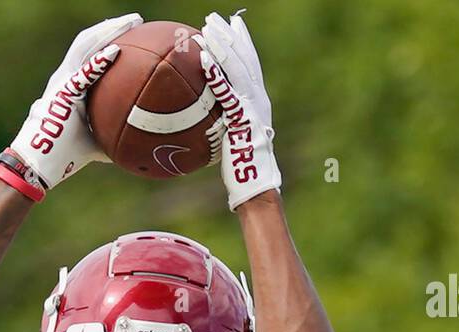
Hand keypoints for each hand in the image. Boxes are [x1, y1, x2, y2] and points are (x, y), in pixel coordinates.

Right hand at [8, 13, 141, 189]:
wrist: (38, 165)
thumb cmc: (65, 156)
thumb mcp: (97, 143)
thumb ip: (114, 136)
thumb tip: (139, 145)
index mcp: (71, 85)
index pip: (90, 52)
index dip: (108, 38)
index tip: (130, 32)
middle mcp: (65, 77)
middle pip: (89, 41)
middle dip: (112, 27)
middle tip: (136, 20)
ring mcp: (62, 83)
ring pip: (85, 46)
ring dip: (108, 31)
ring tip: (131, 22)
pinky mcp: (62, 94)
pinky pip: (84, 73)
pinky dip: (100, 61)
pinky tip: (117, 51)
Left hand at [197, 10, 281, 209]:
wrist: (254, 185)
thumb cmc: (240, 169)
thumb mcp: (229, 140)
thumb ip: (221, 124)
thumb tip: (200, 121)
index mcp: (257, 102)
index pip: (250, 65)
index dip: (243, 43)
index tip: (234, 25)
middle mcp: (258, 100)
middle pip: (245, 60)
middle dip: (231, 36)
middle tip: (217, 18)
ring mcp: (252, 108)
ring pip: (238, 69)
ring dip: (223, 46)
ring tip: (209, 28)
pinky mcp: (242, 119)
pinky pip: (227, 93)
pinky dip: (216, 75)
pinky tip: (204, 60)